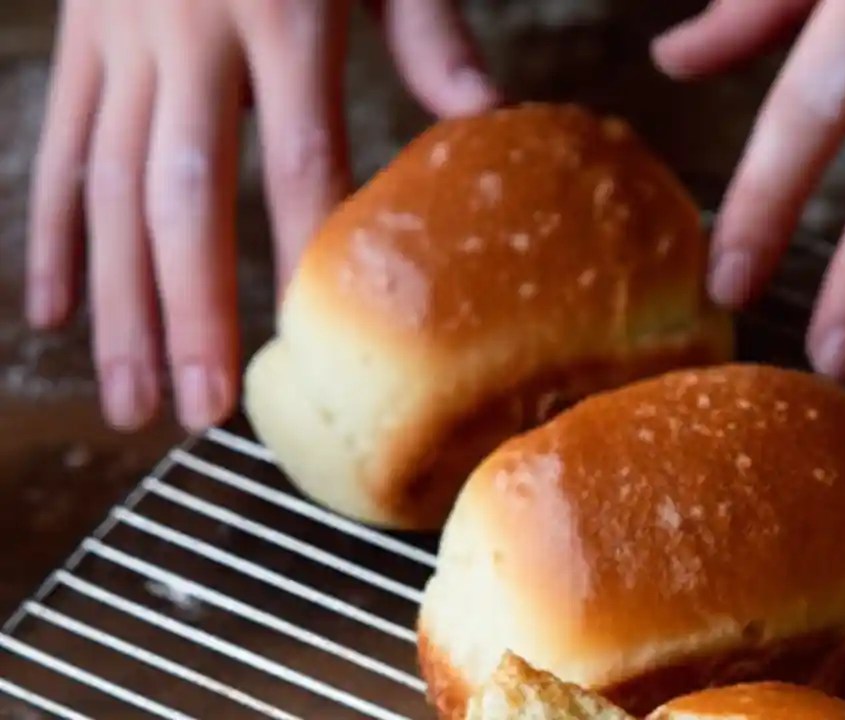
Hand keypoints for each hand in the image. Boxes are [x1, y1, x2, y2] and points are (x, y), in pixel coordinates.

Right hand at [26, 0, 498, 431]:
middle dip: (189, 311)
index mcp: (281, 7)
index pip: (297, 151)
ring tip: (131, 399)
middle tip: (202, 416)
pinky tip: (51, 308)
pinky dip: (52, 230)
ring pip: (110, 188)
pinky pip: (58, 144)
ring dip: (117, 302)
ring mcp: (119, 35)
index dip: (305, 247)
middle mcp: (186, 30)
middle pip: (184, 194)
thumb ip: (426, 24)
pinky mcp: (78, 33)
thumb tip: (481, 113)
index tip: (317, 340)